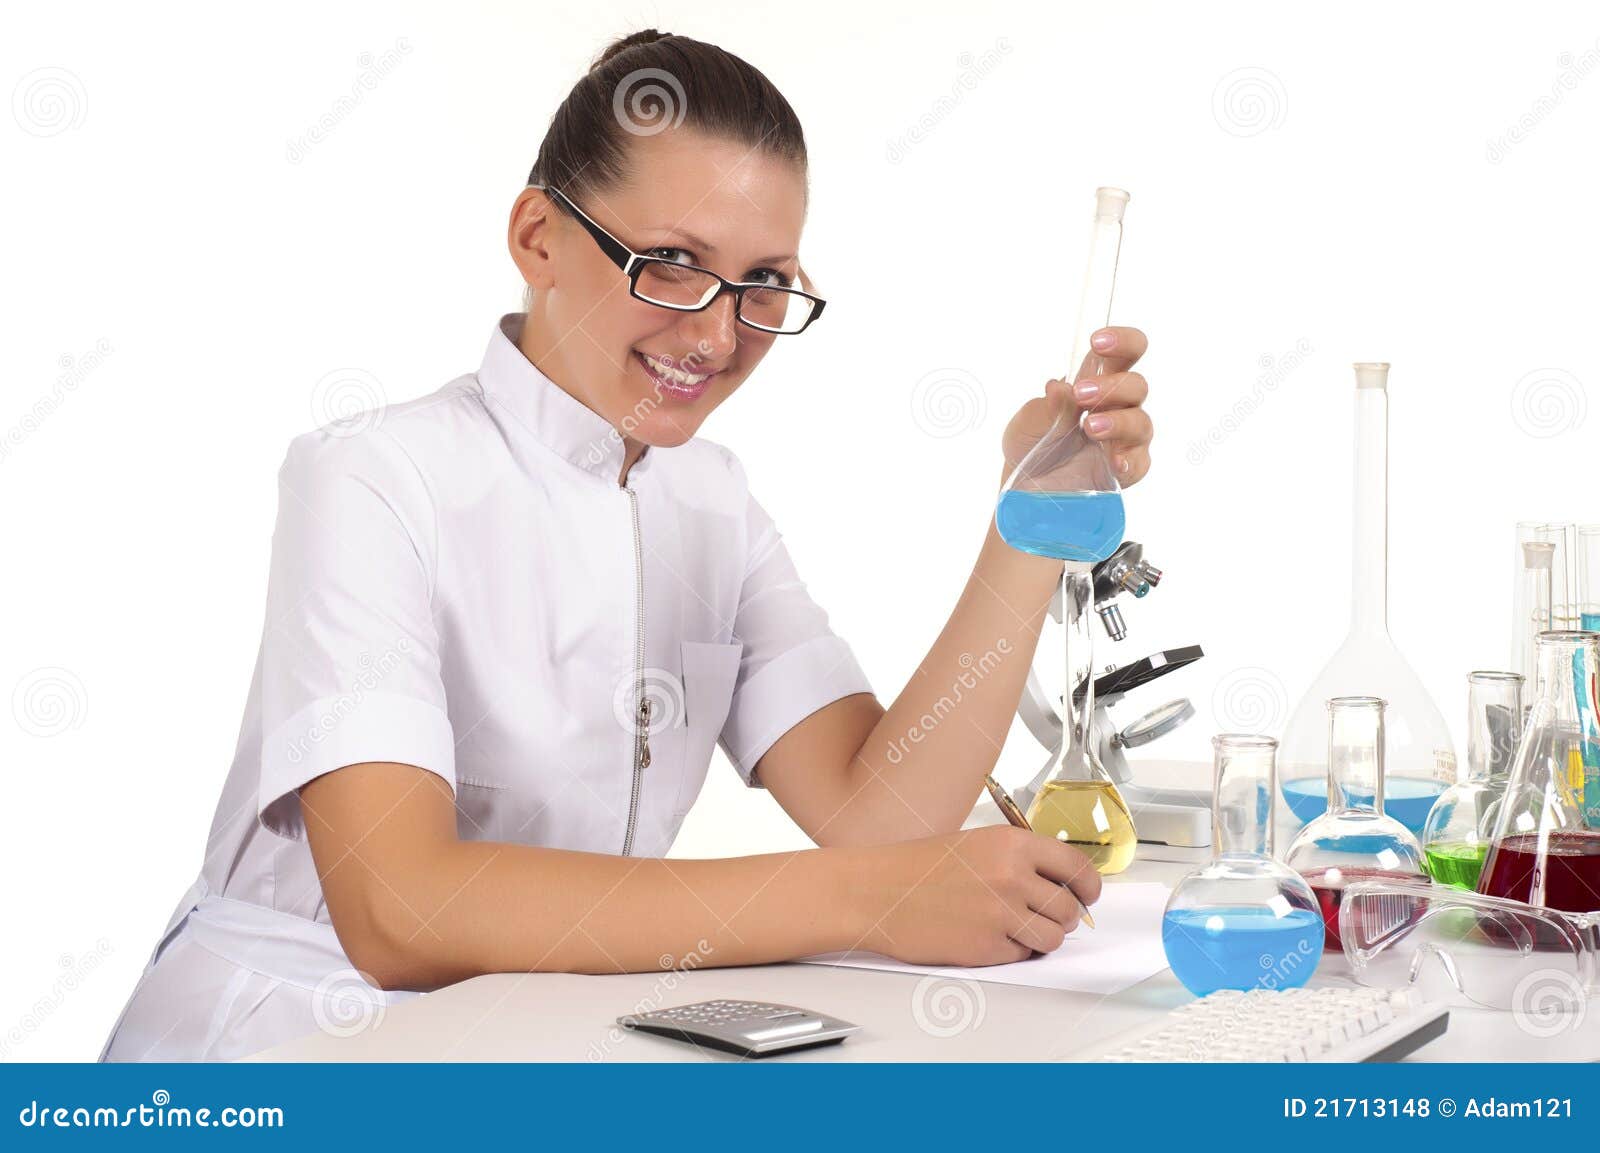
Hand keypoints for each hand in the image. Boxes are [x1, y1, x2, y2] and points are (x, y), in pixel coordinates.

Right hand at [853, 826, 1102, 965]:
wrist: (878, 891)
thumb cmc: (919, 867)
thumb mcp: (977, 843)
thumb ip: (1021, 859)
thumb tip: (1063, 884)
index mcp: (1012, 845)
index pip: (1077, 868)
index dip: (1089, 887)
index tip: (1089, 895)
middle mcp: (1012, 877)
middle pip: (1069, 909)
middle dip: (1063, 916)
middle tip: (1044, 914)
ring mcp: (1000, 914)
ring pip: (1053, 938)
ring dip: (1042, 937)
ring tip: (1016, 927)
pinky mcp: (986, 947)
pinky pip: (1022, 956)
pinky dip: (1013, 951)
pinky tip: (989, 935)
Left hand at [1000, 326, 1153, 486]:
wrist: (1028, 491)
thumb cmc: (1032, 446)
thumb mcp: (1027, 425)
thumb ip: (1046, 408)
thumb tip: (1060, 388)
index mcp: (1095, 383)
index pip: (1122, 353)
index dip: (1120, 341)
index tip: (1097, 342)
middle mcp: (1117, 407)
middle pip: (1136, 384)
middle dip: (1112, 386)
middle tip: (1082, 393)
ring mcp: (1125, 438)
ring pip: (1141, 421)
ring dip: (1118, 421)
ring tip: (1090, 427)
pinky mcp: (1128, 468)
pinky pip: (1139, 462)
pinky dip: (1128, 460)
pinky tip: (1113, 461)